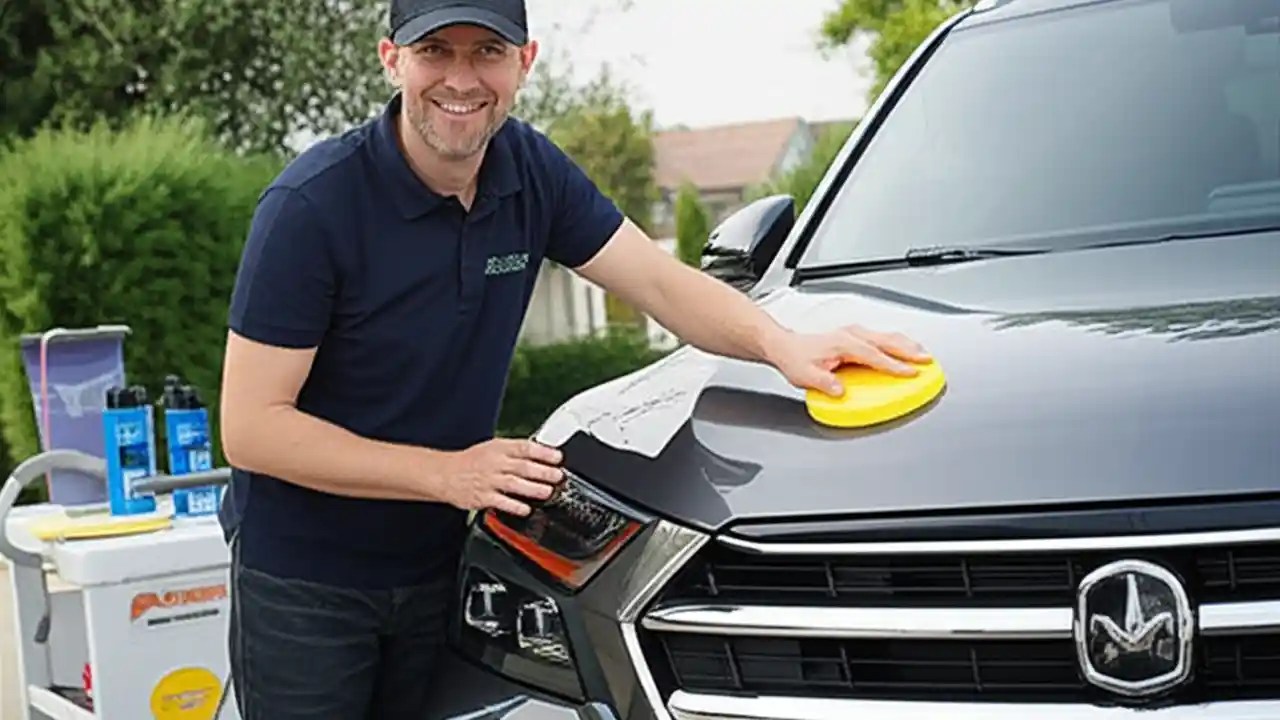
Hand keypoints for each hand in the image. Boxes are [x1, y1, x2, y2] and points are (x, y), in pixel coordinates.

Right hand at [440, 438, 564, 516]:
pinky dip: (514, 505)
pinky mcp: (482, 497)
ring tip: (547, 492)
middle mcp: (495, 464)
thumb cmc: (471, 462)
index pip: (524, 447)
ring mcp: (489, 481)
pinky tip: (526, 509)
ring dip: (532, 488)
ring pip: (514, 484)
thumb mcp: (492, 448)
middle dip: (543, 472)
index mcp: (499, 448)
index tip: (558, 457)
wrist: (444, 474)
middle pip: (522, 466)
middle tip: (558, 476)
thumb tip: (541, 454)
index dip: (543, 452)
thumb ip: (515, 452)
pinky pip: (501, 502)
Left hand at [766, 324, 930, 396]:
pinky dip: (896, 342)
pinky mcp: (854, 334)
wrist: (784, 345)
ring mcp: (853, 332)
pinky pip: (880, 336)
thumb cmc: (795, 358)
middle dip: (909, 350)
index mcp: (843, 344)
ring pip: (886, 336)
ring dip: (905, 344)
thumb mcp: (806, 375)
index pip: (875, 356)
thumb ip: (825, 383)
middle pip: (886, 340)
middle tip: (927, 360)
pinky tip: (903, 347)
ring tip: (921, 353)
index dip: (894, 365)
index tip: (910, 373)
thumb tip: (841, 390)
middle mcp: (850, 335)